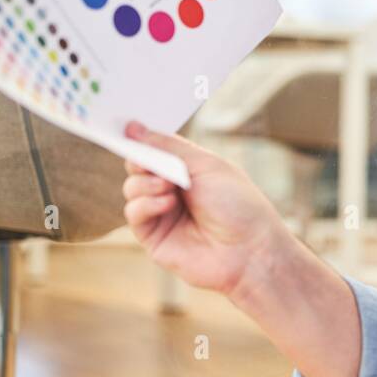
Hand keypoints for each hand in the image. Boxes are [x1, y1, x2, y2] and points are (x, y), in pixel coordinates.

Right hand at [121, 120, 285, 296]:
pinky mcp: (154, 237)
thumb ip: (169, 147)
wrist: (250, 249)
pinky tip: (168, 204)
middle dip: (141, 159)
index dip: (142, 138)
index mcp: (190, 169)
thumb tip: (133, 128)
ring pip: (132, 188)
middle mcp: (174, 189)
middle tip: (152, 162)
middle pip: (138, 166)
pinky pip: (134, 213)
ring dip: (145, 183)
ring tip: (168, 186)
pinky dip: (145, 203)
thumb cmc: (237, 204)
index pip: (156, 148)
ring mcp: (162, 213)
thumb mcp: (206, 165)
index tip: (127, 127)